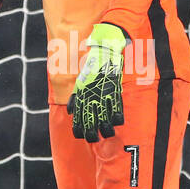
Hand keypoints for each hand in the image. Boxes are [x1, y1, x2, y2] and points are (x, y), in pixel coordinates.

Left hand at [67, 23, 126, 141]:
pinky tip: (119, 122)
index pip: (78, 115)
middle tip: (94, 140)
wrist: (104, 48)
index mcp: (81, 92)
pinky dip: (117, 114)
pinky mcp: (114, 87)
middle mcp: (90, 93)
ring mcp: (102, 91)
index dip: (79, 127)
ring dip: (106, 127)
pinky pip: (116, 104)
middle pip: (89, 117)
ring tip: (108, 134)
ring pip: (103, 114)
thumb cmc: (93, 65)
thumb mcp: (80, 80)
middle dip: (91, 131)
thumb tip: (70, 111)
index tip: (81, 136)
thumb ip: (75, 97)